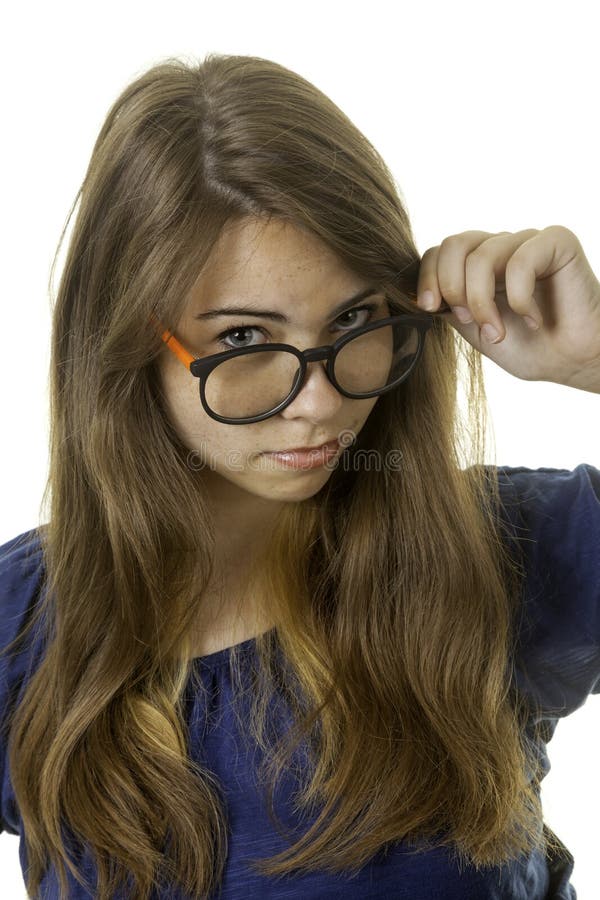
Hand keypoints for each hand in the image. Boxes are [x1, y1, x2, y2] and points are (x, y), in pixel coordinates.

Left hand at [415, 226, 599, 391]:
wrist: (573, 362)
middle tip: (467, 321)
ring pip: (482, 256)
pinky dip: (520, 298)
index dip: (427, 278)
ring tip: (500, 332)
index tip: (429, 309)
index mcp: (477, 266)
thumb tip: (414, 295)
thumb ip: (448, 306)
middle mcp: (500, 248)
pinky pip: (520, 260)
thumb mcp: (474, 329)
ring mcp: (527, 242)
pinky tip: (535, 320)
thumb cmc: (529, 348)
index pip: (438, 252)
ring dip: (483, 303)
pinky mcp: (556, 242)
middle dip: (452, 288)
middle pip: (454, 244)